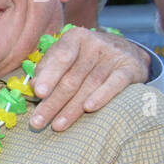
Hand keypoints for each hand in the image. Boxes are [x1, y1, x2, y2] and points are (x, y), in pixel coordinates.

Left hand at [30, 27, 149, 130]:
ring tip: (57, 126)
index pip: (60, 58)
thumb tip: (33, 86)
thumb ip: (49, 68)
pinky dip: (102, 96)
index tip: (38, 94)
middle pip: (71, 78)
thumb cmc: (86, 58)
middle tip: (38, 123)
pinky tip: (89, 108)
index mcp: (75, 38)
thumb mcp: (67, 57)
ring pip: (89, 86)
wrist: (128, 51)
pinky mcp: (130, 68)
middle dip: (53, 103)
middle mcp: (95, 44)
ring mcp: (114, 55)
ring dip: (72, 109)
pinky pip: (115, 84)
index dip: (49, 76)